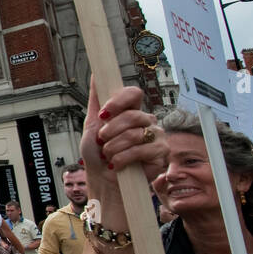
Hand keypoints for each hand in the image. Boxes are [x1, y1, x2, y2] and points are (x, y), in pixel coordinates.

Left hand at [80, 79, 165, 198]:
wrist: (103, 180)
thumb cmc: (97, 153)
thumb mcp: (92, 124)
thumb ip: (96, 99)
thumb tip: (96, 73)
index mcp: (131, 110)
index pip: (133, 93)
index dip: (118, 101)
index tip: (103, 115)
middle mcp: (146, 120)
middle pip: (132, 115)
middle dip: (110, 132)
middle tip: (102, 142)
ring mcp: (156, 135)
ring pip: (135, 134)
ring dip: (114, 147)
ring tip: (108, 155)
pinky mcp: (161, 152)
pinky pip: (142, 150)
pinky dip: (123, 158)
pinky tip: (117, 164)